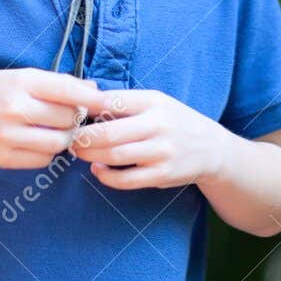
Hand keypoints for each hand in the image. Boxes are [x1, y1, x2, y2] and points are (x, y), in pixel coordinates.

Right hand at [0, 67, 102, 169]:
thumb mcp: (22, 77)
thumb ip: (57, 83)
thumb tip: (93, 90)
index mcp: (21, 82)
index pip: (67, 91)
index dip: (92, 99)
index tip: (109, 103)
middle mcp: (13, 108)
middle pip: (67, 118)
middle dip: (78, 118)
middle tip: (76, 117)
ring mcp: (7, 135)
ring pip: (58, 143)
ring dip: (67, 138)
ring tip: (61, 130)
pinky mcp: (3, 158)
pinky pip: (43, 160)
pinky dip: (49, 153)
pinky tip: (42, 142)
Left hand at [70, 87, 228, 189]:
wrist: (210, 148)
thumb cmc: (173, 122)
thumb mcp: (155, 103)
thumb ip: (124, 103)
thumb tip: (83, 101)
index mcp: (152, 101)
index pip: (111, 101)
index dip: (86, 109)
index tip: (71, 115)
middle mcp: (157, 124)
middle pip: (108, 132)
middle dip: (81, 137)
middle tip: (69, 139)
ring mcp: (161, 151)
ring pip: (114, 155)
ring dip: (90, 156)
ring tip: (79, 152)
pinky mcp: (161, 174)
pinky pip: (126, 179)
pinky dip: (106, 176)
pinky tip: (98, 170)